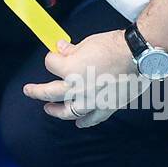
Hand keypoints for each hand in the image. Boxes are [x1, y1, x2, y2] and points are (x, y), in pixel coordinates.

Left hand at [22, 29, 147, 127]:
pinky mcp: (106, 106)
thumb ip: (71, 49)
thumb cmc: (113, 46)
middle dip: (37, 92)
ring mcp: (91, 100)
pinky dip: (84, 121)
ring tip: (48, 109)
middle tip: (29, 91)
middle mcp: (77, 88)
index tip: (56, 53)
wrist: (139, 56)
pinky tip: (78, 123)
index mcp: (69, 70)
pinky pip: (93, 118)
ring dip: (56, 111)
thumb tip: (60, 47)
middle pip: (50, 92)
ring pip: (68, 111)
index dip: (52, 57)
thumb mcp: (87, 43)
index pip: (50, 64)